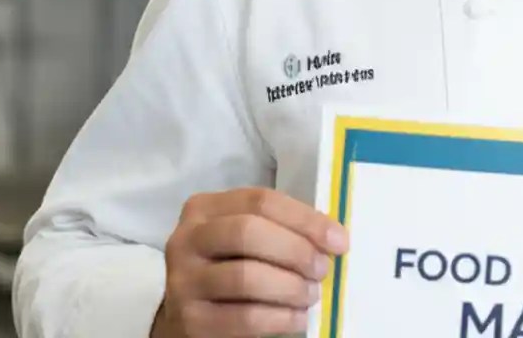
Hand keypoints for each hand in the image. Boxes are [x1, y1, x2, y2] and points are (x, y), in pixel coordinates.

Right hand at [151, 188, 349, 337]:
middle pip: (248, 232)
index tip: (339, 241)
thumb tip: (333, 238)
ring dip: (291, 287)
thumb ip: (280, 229)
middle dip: (296, 250)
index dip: (306, 219)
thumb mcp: (246, 239)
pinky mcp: (190, 320)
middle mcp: (186, 239)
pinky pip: (244, 317)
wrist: (192, 314)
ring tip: (311, 295)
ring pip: (245, 276)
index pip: (261, 201)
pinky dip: (281, 318)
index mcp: (204, 208)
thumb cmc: (231, 266)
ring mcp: (183, 281)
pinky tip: (299, 317)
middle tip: (322, 270)